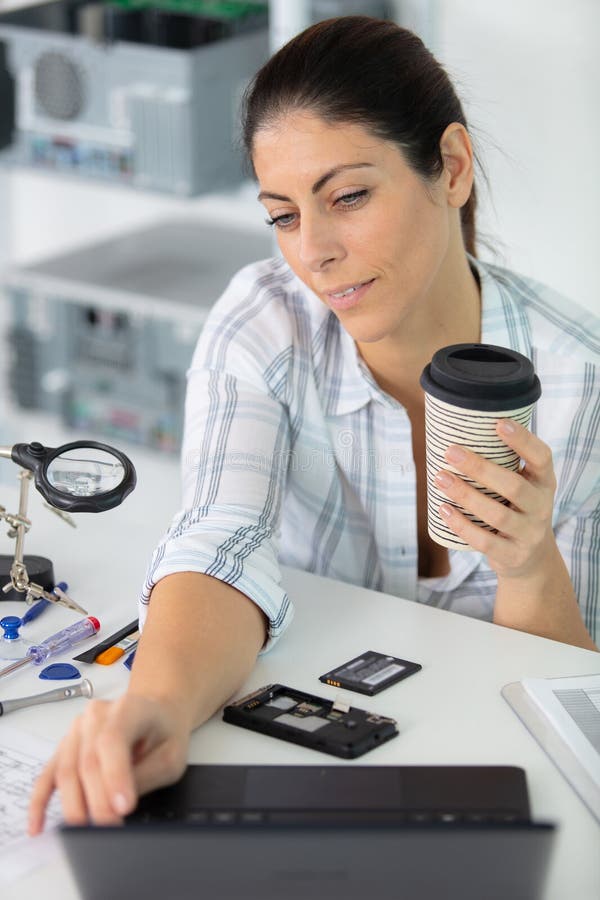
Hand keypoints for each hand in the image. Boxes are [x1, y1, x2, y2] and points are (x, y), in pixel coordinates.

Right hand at [28, 693, 188, 834]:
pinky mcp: (65, 748)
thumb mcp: (172, 754)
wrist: (155, 714)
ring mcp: (76, 730)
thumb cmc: (164, 732)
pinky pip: (48, 775)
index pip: (112, 741)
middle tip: (111, 828)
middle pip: (87, 762)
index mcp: (128, 709)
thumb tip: (119, 805)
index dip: (115, 777)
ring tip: (88, 833)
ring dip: (75, 806)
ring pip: (66, 772)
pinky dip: (40, 802)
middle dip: (97, 802)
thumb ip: (147, 776)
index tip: (123, 808)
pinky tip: (38, 825)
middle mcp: (96, 716)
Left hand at [433, 418, 556, 578]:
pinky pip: (485, 541)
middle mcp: (541, 507)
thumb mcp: (523, 486)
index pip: (541, 457)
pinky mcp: (513, 555)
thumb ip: (503, 464)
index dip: (523, 440)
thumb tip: (459, 429)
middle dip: (480, 468)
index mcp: (544, 482)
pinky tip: (444, 509)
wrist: (533, 559)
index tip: (498, 424)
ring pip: (497, 514)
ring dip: (466, 495)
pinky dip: (462, 525)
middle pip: (514, 487)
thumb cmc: (517, 509)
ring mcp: (529, 533)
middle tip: (451, 451)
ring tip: (441, 478)